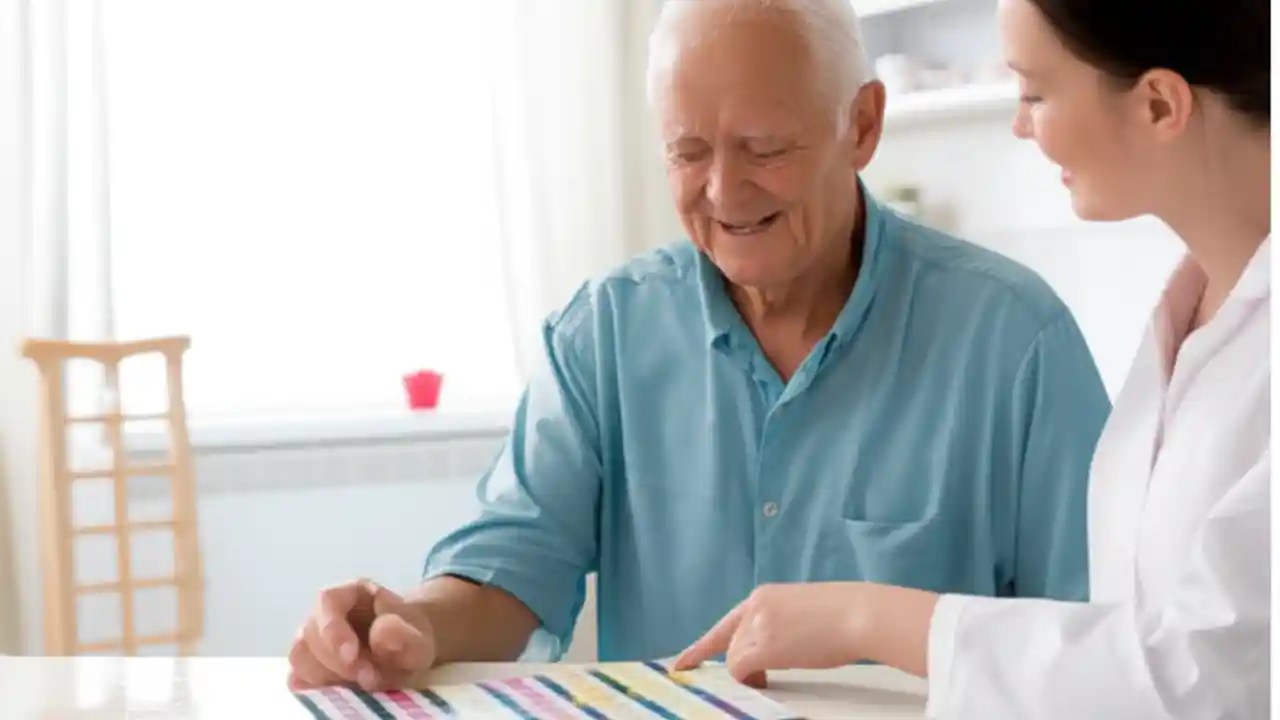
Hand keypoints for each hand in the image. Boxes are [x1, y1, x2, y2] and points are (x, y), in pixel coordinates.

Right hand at [288, 579, 436, 691]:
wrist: (407, 651)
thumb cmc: (410, 638)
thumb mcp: (418, 638)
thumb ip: (403, 635)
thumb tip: (380, 633)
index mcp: (351, 593)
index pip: (327, 600)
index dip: (332, 629)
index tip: (351, 656)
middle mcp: (326, 613)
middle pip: (309, 631)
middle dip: (336, 661)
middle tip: (368, 677)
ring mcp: (314, 639)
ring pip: (300, 655)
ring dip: (325, 676)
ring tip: (361, 683)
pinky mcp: (311, 664)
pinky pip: (299, 676)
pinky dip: (316, 687)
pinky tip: (342, 690)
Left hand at [673, 582, 936, 684]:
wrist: (861, 614)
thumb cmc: (845, 617)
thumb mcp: (802, 612)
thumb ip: (778, 626)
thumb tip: (768, 653)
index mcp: (764, 596)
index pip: (725, 625)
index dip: (701, 647)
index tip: (680, 664)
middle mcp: (755, 607)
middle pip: (730, 645)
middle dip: (740, 665)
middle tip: (765, 678)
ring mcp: (759, 624)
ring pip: (734, 658)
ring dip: (750, 673)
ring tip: (774, 677)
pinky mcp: (765, 644)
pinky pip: (739, 668)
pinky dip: (747, 678)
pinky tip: (766, 680)